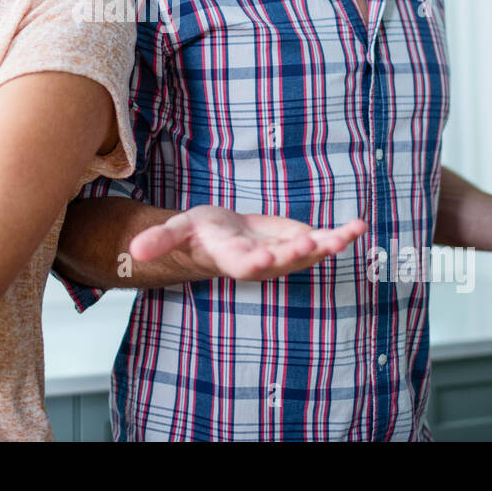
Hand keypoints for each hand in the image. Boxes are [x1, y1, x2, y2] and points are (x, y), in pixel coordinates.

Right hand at [128, 204, 366, 281]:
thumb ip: (158, 239)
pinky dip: (341, 234)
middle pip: (281, 261)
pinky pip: (323, 241)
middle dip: (297, 253)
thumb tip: (132, 250)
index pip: (244, 264)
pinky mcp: (299, 243)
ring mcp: (284, 254)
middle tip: (310, 244)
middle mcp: (262, 262)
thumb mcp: (177, 232)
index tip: (267, 257)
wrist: (222, 239)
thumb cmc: (198, 234)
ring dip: (328, 244)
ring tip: (346, 234)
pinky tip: (359, 225)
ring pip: (309, 252)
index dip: (256, 261)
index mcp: (232, 259)